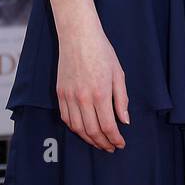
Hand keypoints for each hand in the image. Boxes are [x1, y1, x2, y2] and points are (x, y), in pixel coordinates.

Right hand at [55, 27, 128, 151]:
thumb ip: (122, 99)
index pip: (108, 126)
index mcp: (100, 93)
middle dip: (103, 143)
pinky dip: (75, 128)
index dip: (115, 139)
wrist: (78, 36)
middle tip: (111, 147)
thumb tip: (125, 121)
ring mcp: (69, 96)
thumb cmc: (102, 52)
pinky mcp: (60, 93)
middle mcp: (83, 98)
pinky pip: (66, 118)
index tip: (120, 144)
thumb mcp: (118, 74)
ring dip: (88, 139)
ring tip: (98, 142)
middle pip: (92, 131)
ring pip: (77, 128)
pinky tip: (83, 130)